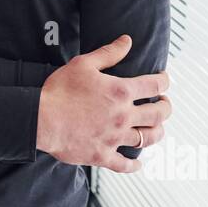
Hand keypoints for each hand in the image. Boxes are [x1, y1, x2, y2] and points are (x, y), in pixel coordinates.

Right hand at [36, 35, 171, 173]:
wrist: (41, 119)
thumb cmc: (59, 90)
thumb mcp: (83, 64)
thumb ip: (108, 53)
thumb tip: (127, 41)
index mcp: (120, 92)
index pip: (155, 85)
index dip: (164, 81)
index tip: (164, 80)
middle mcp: (123, 116)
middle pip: (159, 114)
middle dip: (166, 107)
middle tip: (165, 104)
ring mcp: (114, 138)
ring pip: (148, 138)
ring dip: (157, 132)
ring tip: (157, 128)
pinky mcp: (102, 155)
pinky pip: (125, 165)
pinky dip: (134, 165)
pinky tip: (138, 164)